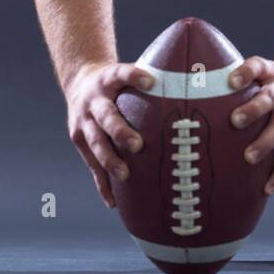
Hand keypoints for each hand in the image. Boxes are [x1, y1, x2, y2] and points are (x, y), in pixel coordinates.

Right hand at [64, 61, 153, 207]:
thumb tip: (194, 80)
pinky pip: (91, 165)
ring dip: (110, 160)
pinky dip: (102, 184)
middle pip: (106, 116)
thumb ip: (151, 77)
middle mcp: (93, 101)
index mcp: (108, 79)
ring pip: (95, 143)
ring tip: (125, 175)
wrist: (79, 83)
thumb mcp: (125, 72)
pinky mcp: (79, 140)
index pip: (121, 74)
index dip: (134, 77)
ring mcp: (83, 122)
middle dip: (121, 131)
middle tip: (139, 145)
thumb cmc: (116, 83)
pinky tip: (113, 202)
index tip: (151, 82)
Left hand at [228, 57, 273, 194]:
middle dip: (254, 109)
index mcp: (270, 72)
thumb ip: (234, 84)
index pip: (258, 66)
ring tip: (248, 157)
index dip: (246, 72)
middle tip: (234, 120)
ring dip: (265, 142)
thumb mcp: (258, 78)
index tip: (231, 81)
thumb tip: (190, 92)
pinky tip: (267, 187)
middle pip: (270, 97)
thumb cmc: (268, 90)